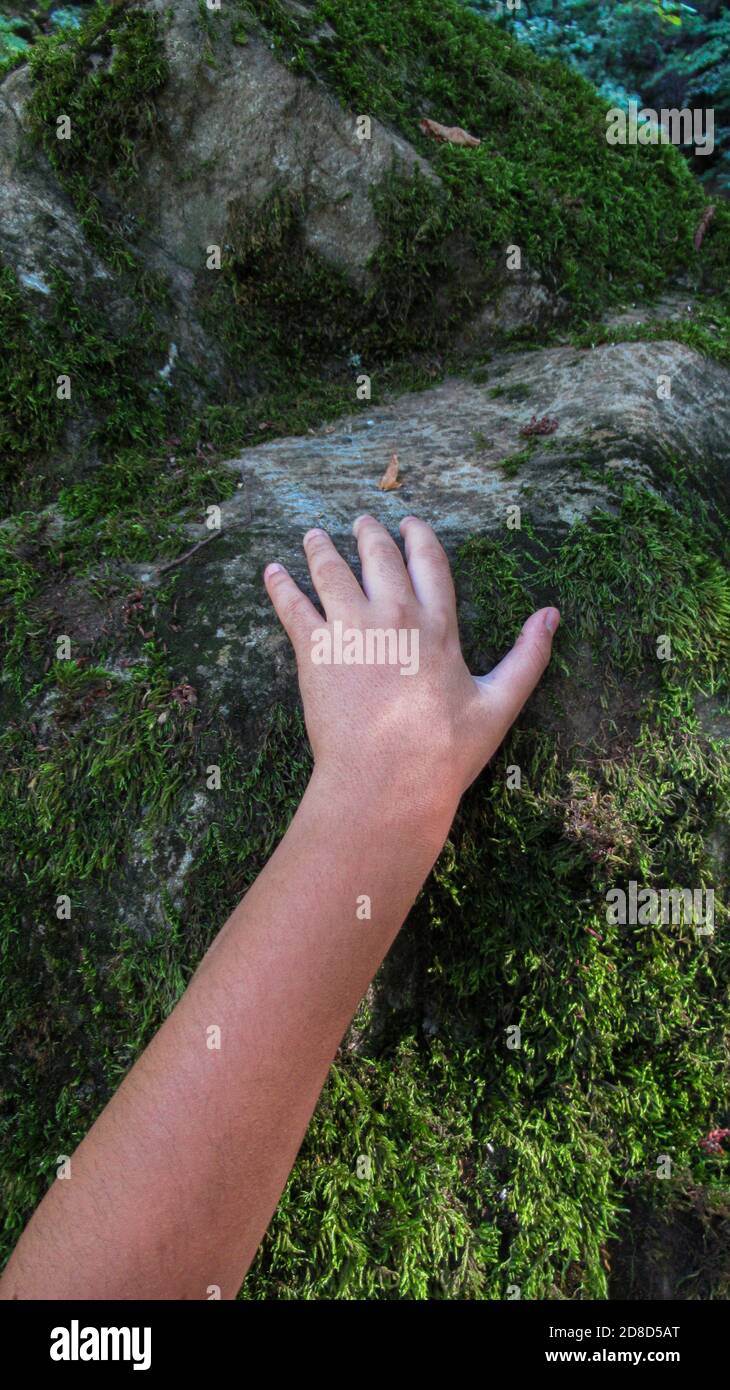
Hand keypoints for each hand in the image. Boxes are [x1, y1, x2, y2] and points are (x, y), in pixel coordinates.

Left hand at [264, 515, 558, 825]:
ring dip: (321, 548)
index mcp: (438, 625)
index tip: (410, 523)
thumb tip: (551, 613)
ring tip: (314, 536)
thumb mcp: (500, 703)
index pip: (429, 561)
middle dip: (369, 533)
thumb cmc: (445, 751)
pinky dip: (280, 584)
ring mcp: (351, 627)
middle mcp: (394, 615)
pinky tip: (272, 572)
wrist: (386, 781)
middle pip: (379, 556)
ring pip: (331, 569)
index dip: (419, 536)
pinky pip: (292, 604)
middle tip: (361, 521)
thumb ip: (527, 655)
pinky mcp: (314, 649)